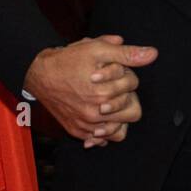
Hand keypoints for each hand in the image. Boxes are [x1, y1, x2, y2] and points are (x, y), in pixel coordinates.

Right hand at [23, 35, 154, 146]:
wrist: (38, 74)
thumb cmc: (67, 61)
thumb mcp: (97, 50)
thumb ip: (126, 54)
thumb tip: (152, 54)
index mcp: (103, 94)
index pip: (133, 87)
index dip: (126, 75)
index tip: (115, 71)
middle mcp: (95, 114)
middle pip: (133, 112)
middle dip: (126, 97)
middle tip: (115, 88)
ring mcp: (86, 126)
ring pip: (119, 131)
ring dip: (119, 117)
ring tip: (110, 103)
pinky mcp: (77, 131)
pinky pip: (101, 140)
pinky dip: (104, 130)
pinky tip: (100, 116)